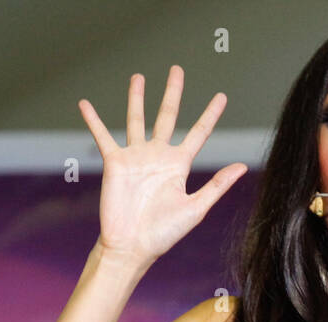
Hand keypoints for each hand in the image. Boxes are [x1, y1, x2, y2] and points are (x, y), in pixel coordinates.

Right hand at [78, 66, 247, 269]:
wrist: (132, 246)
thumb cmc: (164, 233)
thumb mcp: (196, 208)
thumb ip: (217, 185)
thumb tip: (243, 166)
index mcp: (179, 166)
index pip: (198, 133)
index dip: (210, 114)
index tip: (221, 96)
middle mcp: (158, 157)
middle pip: (167, 116)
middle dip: (173, 93)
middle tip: (177, 70)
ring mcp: (136, 157)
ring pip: (136, 119)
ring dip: (137, 98)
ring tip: (138, 77)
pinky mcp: (114, 162)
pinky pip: (102, 136)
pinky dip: (93, 120)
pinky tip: (84, 104)